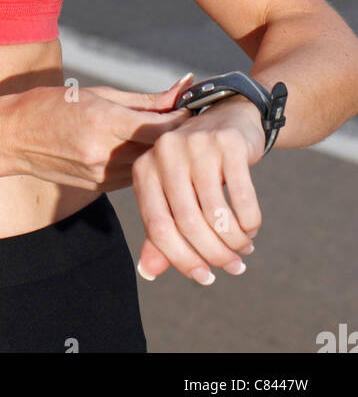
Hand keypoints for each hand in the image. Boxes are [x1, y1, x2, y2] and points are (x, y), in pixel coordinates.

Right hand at [7, 74, 194, 192]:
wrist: (14, 138)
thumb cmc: (53, 106)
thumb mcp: (97, 93)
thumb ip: (143, 99)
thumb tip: (182, 88)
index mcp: (102, 122)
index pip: (158, 126)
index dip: (182, 119)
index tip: (196, 108)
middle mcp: (104, 153)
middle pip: (158, 150)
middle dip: (179, 136)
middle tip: (196, 123)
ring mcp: (102, 175)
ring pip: (150, 167)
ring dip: (166, 154)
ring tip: (179, 139)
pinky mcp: (101, 188)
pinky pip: (136, 177)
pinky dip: (147, 164)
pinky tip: (153, 154)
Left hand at [134, 94, 265, 284]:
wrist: (229, 117)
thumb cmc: (195, 166)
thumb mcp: (172, 193)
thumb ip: (160, 231)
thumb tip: (147, 272)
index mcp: (144, 169)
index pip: (158, 227)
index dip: (182, 259)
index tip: (205, 278)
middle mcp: (165, 153)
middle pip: (188, 223)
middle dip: (215, 255)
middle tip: (234, 267)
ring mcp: (196, 144)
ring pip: (216, 214)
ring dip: (235, 241)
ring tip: (244, 248)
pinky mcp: (228, 142)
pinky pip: (241, 197)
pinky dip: (250, 221)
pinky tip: (251, 228)